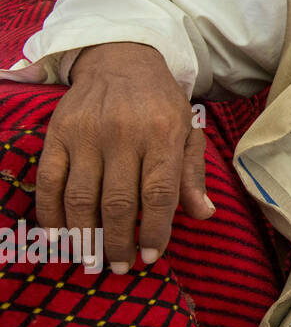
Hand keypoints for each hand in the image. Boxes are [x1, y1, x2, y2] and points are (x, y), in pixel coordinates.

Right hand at [36, 42, 213, 273]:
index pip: (159, 194)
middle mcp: (124, 134)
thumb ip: (192, 175)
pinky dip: (51, 214)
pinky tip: (59, 237)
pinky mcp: (57, 133)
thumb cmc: (160, 104)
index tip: (151, 257)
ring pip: (81, 197)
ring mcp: (87, 134)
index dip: (155, 231)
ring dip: (84, 236)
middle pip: (119, 202)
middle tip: (117, 268)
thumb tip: (205, 214)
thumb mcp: (188, 131)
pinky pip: (49, 181)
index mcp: (163, 135)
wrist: (122, 59)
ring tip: (90, 260)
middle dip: (118, 242)